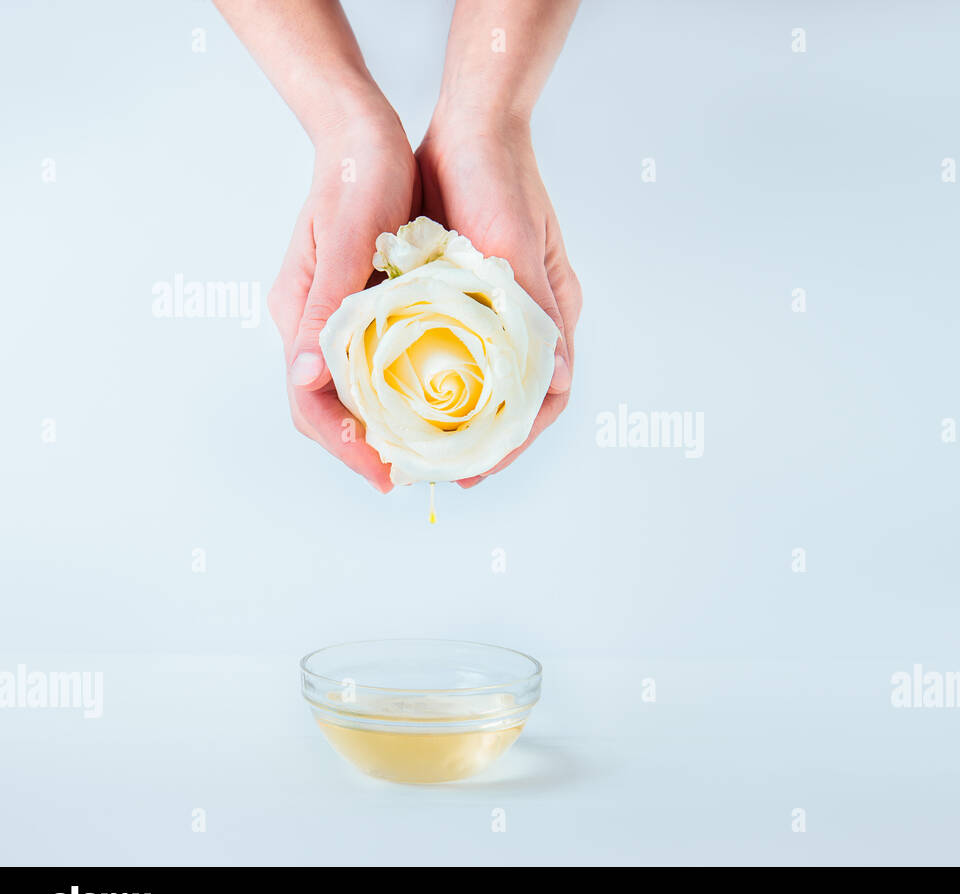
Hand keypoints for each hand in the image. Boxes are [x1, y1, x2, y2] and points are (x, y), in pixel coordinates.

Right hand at [268, 114, 418, 492]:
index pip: (310, 403)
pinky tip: (442, 405)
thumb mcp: (349, 239)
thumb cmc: (357, 177)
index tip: (386, 476)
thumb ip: (326, 307)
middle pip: (330, 408)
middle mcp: (312, 323)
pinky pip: (380, 364)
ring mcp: (337, 316)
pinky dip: (405, 393)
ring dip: (388, 429)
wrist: (366, 133)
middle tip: (418, 477)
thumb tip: (304, 379)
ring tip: (433, 455)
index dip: (345, 447)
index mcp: (299, 312)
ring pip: (356, 392)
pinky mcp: (366, 305)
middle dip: (368, 449)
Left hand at [415, 110, 580, 488]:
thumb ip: (533, 308)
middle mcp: (526, 318)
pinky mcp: (463, 293)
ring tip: (412, 444)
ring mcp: (496, 307)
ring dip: (451, 415)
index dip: (514, 442)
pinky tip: (394, 390)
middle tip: (434, 472)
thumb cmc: (500, 175)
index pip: (546, 397)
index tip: (474, 471)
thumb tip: (554, 381)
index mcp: (552, 312)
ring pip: (479, 379)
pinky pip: (448, 347)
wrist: (470, 121)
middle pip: (512, 398)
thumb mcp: (516, 241)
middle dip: (477, 441)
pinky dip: (426, 375)